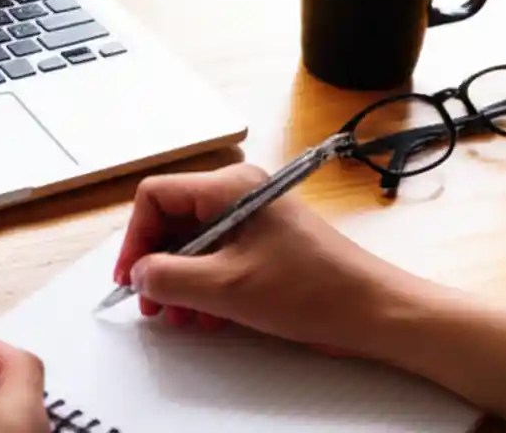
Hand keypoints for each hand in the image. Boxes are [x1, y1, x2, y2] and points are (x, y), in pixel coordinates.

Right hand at [113, 163, 434, 358]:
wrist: (374, 311)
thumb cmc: (312, 290)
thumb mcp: (226, 287)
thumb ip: (170, 278)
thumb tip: (139, 274)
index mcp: (229, 187)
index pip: (156, 197)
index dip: (136, 238)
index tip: (132, 278)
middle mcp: (239, 194)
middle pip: (173, 221)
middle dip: (158, 265)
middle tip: (153, 305)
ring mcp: (254, 219)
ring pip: (194, 244)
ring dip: (180, 282)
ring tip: (182, 317)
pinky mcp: (266, 244)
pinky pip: (219, 257)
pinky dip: (205, 286)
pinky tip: (209, 315)